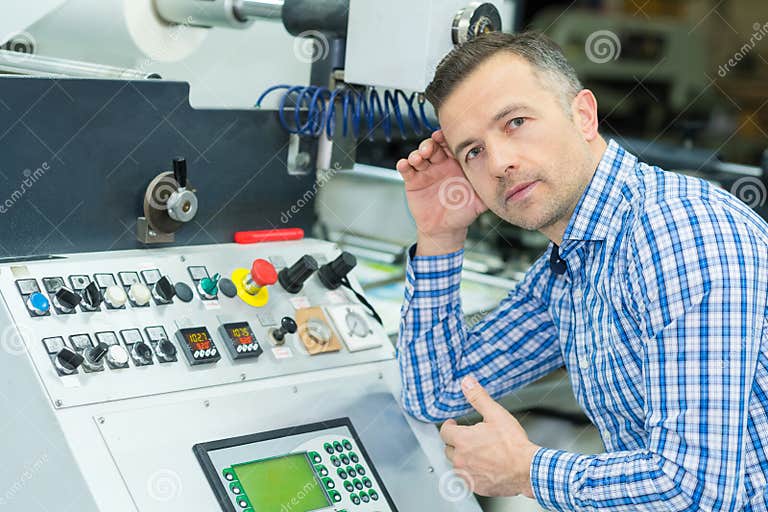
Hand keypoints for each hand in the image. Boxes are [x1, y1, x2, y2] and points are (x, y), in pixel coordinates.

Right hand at [396, 130, 486, 254]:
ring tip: (418, 158)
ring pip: (419, 156)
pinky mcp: (413, 181)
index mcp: (456, 164)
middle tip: (430, 147)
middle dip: (430, 144)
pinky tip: (404, 164)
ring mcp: (426, 171)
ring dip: (417, 153)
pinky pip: (407, 170)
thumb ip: (488, 189)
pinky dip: (404, 165)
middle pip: (433, 147)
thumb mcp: (479, 200)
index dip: (447, 139)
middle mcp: (440, 164)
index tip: (444, 136)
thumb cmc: (463, 212)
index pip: (451, 146)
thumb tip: (505, 182)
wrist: (446, 229)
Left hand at [440, 376, 539, 497]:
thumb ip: (478, 398)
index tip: (454, 424)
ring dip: (464, 458)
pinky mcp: (476, 487)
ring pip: (458, 465)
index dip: (449, 426)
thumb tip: (467, 383)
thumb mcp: (496, 415)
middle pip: (449, 449)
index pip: (444, 432)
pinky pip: (468, 478)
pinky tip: (485, 467)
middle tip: (469, 438)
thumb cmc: (513, 445)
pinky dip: (473, 472)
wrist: (527, 469)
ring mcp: (468, 475)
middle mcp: (461, 459)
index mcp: (462, 440)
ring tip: (479, 453)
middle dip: (457, 442)